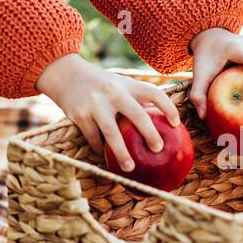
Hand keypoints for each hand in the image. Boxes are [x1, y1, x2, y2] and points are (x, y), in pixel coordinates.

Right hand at [35, 54, 182, 170]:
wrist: (66, 74)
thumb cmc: (100, 84)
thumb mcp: (118, 83)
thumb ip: (134, 98)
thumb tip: (160, 124)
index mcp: (127, 84)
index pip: (153, 93)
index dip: (167, 108)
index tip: (176, 124)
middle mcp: (113, 92)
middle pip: (137, 114)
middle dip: (149, 133)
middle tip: (158, 149)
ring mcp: (95, 103)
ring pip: (112, 132)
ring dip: (122, 152)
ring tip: (130, 168)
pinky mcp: (80, 114)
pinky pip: (93, 138)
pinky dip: (100, 149)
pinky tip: (104, 155)